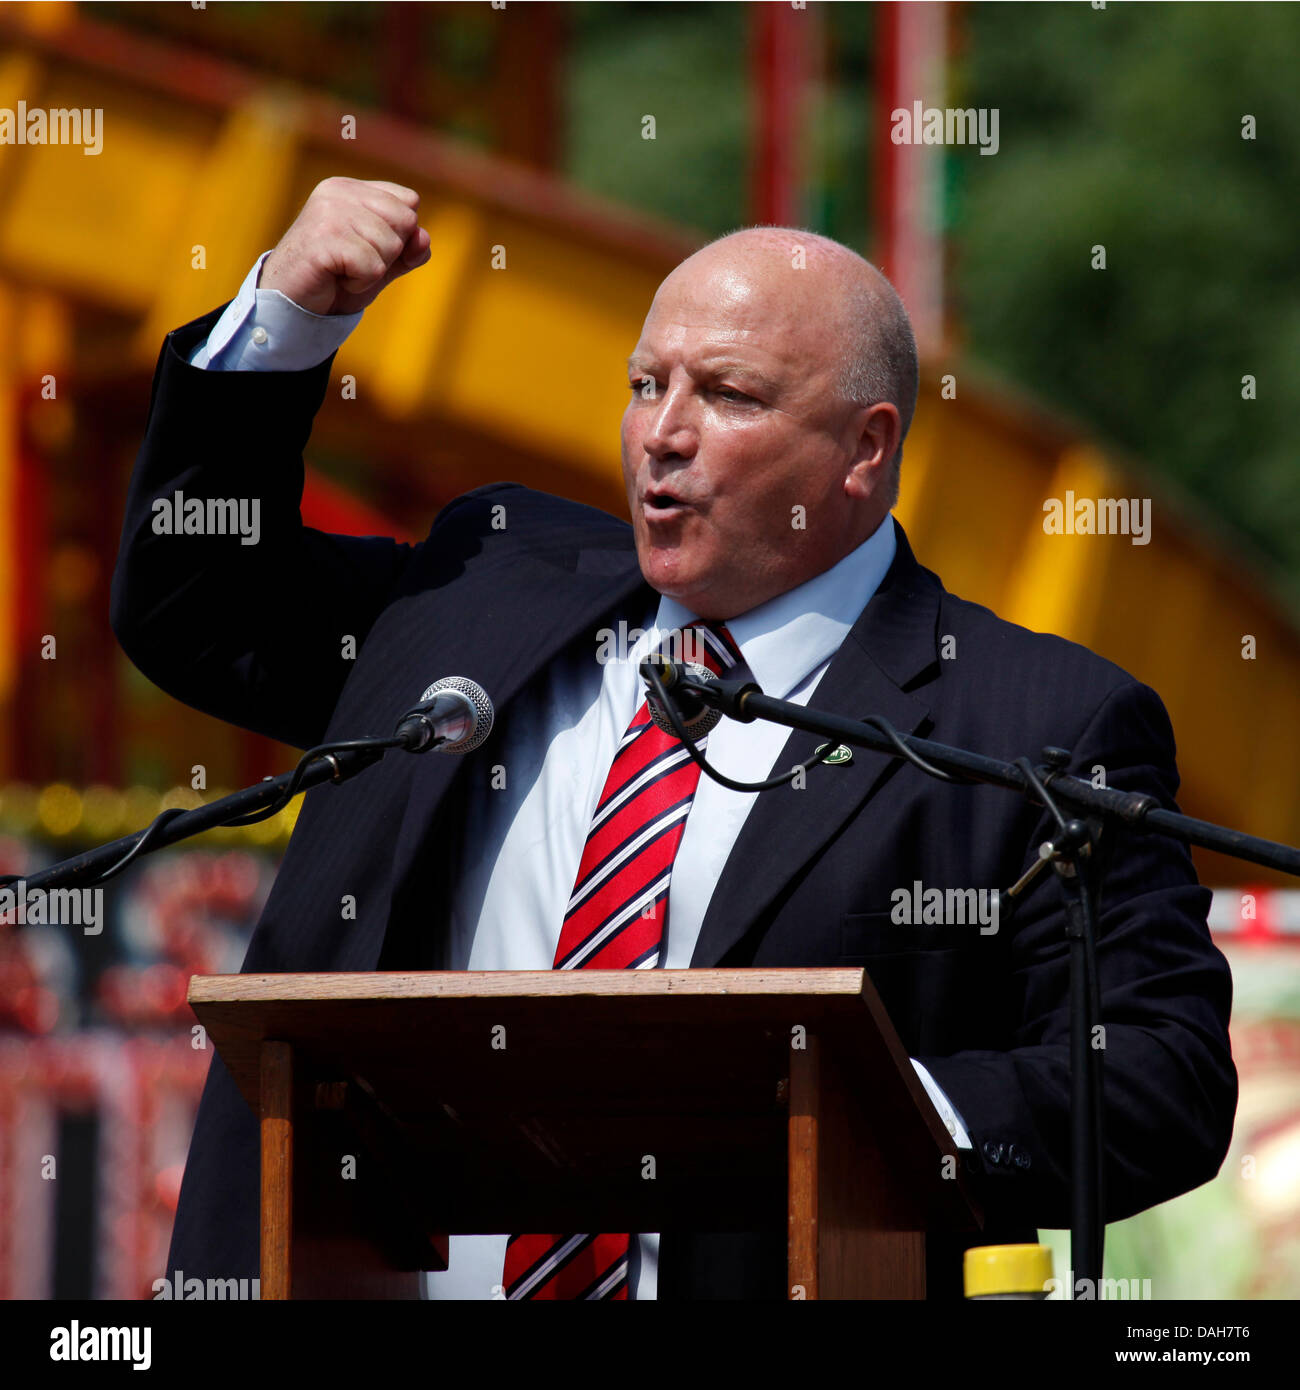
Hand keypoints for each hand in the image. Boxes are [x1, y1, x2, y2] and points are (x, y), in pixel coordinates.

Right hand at [259, 176, 431, 315]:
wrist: (294, 303)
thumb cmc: (337, 279)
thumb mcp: (382, 263)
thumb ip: (408, 250)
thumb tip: (423, 237)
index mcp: (351, 188)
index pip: (409, 202)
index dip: (401, 235)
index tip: (368, 248)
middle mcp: (339, 192)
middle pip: (405, 222)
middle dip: (389, 253)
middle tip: (354, 262)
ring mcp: (329, 213)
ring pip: (391, 246)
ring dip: (372, 271)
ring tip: (342, 270)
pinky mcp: (323, 239)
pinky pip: (373, 266)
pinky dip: (361, 282)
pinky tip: (336, 277)